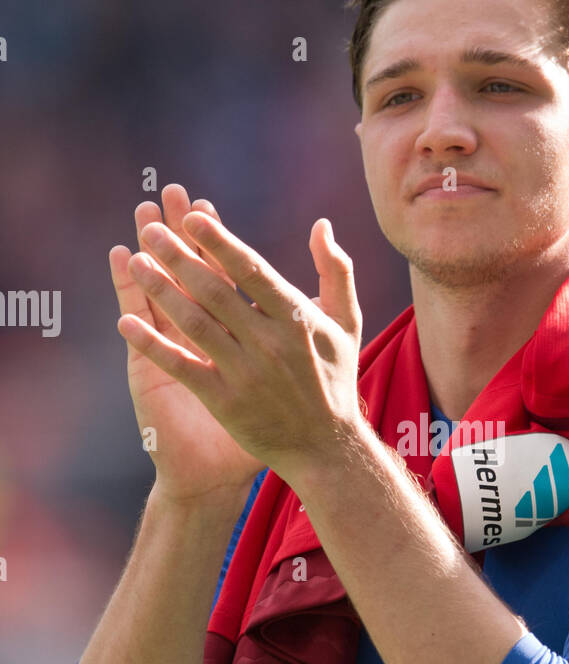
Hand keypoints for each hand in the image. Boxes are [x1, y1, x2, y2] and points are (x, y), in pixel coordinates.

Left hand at [115, 204, 364, 484]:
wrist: (325, 447)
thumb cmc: (336, 379)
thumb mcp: (347, 323)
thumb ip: (335, 272)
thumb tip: (321, 225)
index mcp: (296, 319)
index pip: (251, 270)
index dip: (219, 241)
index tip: (192, 216)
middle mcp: (269, 342)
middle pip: (215, 291)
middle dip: (180, 256)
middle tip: (150, 230)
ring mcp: (244, 372)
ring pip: (195, 323)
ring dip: (161, 291)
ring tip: (135, 262)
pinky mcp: (224, 401)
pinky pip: (182, 366)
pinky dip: (153, 345)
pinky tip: (126, 323)